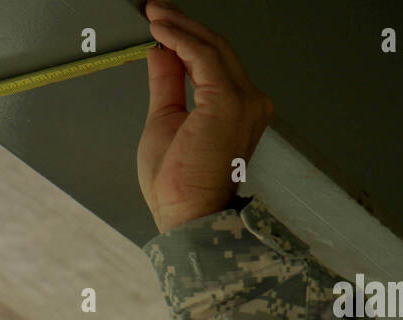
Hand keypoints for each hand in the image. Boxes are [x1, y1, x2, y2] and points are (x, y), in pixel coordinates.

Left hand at [138, 1, 272, 231]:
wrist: (186, 215)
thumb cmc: (177, 186)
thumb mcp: (165, 120)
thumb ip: (167, 83)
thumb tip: (161, 51)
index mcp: (237, 109)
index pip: (213, 61)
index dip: (186, 37)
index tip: (161, 22)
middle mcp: (248, 101)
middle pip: (215, 48)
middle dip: (183, 24)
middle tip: (156, 9)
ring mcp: (243, 100)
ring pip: (212, 47)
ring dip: (180, 26)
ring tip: (154, 14)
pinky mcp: (229, 101)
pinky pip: (203, 56)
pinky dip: (181, 39)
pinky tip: (160, 30)